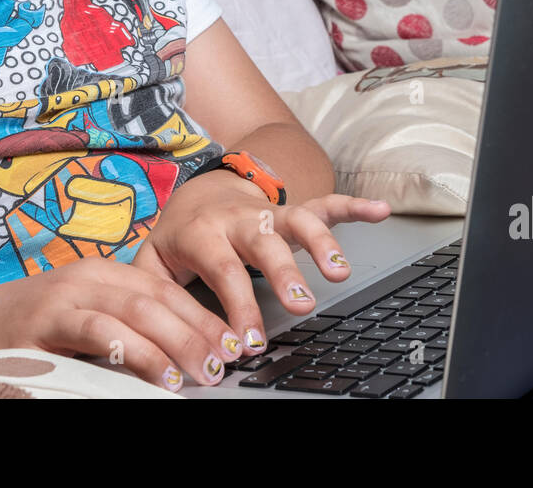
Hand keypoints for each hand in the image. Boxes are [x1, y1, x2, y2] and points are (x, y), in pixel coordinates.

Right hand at [0, 255, 249, 392]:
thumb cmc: (23, 331)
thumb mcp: (79, 321)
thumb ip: (120, 329)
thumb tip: (179, 358)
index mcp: (101, 272)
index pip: (164, 289)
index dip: (203, 315)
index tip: (233, 343)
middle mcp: (86, 276)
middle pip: (157, 298)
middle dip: (198, 331)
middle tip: (227, 361)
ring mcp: (63, 295)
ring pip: (133, 311)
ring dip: (174, 343)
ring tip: (201, 371)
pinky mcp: (41, 322)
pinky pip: (96, 332)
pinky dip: (131, 352)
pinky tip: (154, 372)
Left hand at [130, 170, 391, 354]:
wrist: (201, 191)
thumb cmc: (181, 237)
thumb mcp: (154, 261)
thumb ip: (153, 291)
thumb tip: (158, 334)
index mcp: (203, 233)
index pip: (222, 270)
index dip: (237, 306)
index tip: (249, 342)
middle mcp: (239, 219)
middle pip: (264, 242)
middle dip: (284, 272)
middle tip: (301, 304)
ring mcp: (270, 212)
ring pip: (298, 221)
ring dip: (322, 243)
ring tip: (340, 271)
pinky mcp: (294, 209)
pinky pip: (327, 203)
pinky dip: (354, 206)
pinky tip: (379, 211)